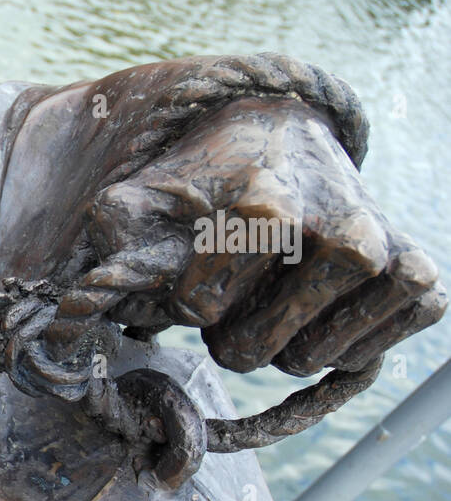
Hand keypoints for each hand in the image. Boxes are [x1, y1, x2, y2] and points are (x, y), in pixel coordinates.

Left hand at [55, 95, 444, 375]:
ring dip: (280, 339)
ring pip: (306, 363)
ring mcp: (389, 254)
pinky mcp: (421, 281)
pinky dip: (336, 344)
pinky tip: (322, 301)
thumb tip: (84, 306)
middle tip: (239, 281)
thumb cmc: (202, 181)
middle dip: (231, 328)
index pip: (200, 312)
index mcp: (267, 209)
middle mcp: (342, 228)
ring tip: (276, 286)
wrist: (279, 136)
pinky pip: (368, 357)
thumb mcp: (143, 198)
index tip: (197, 264)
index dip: (188, 298)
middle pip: (253, 353)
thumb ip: (112, 243)